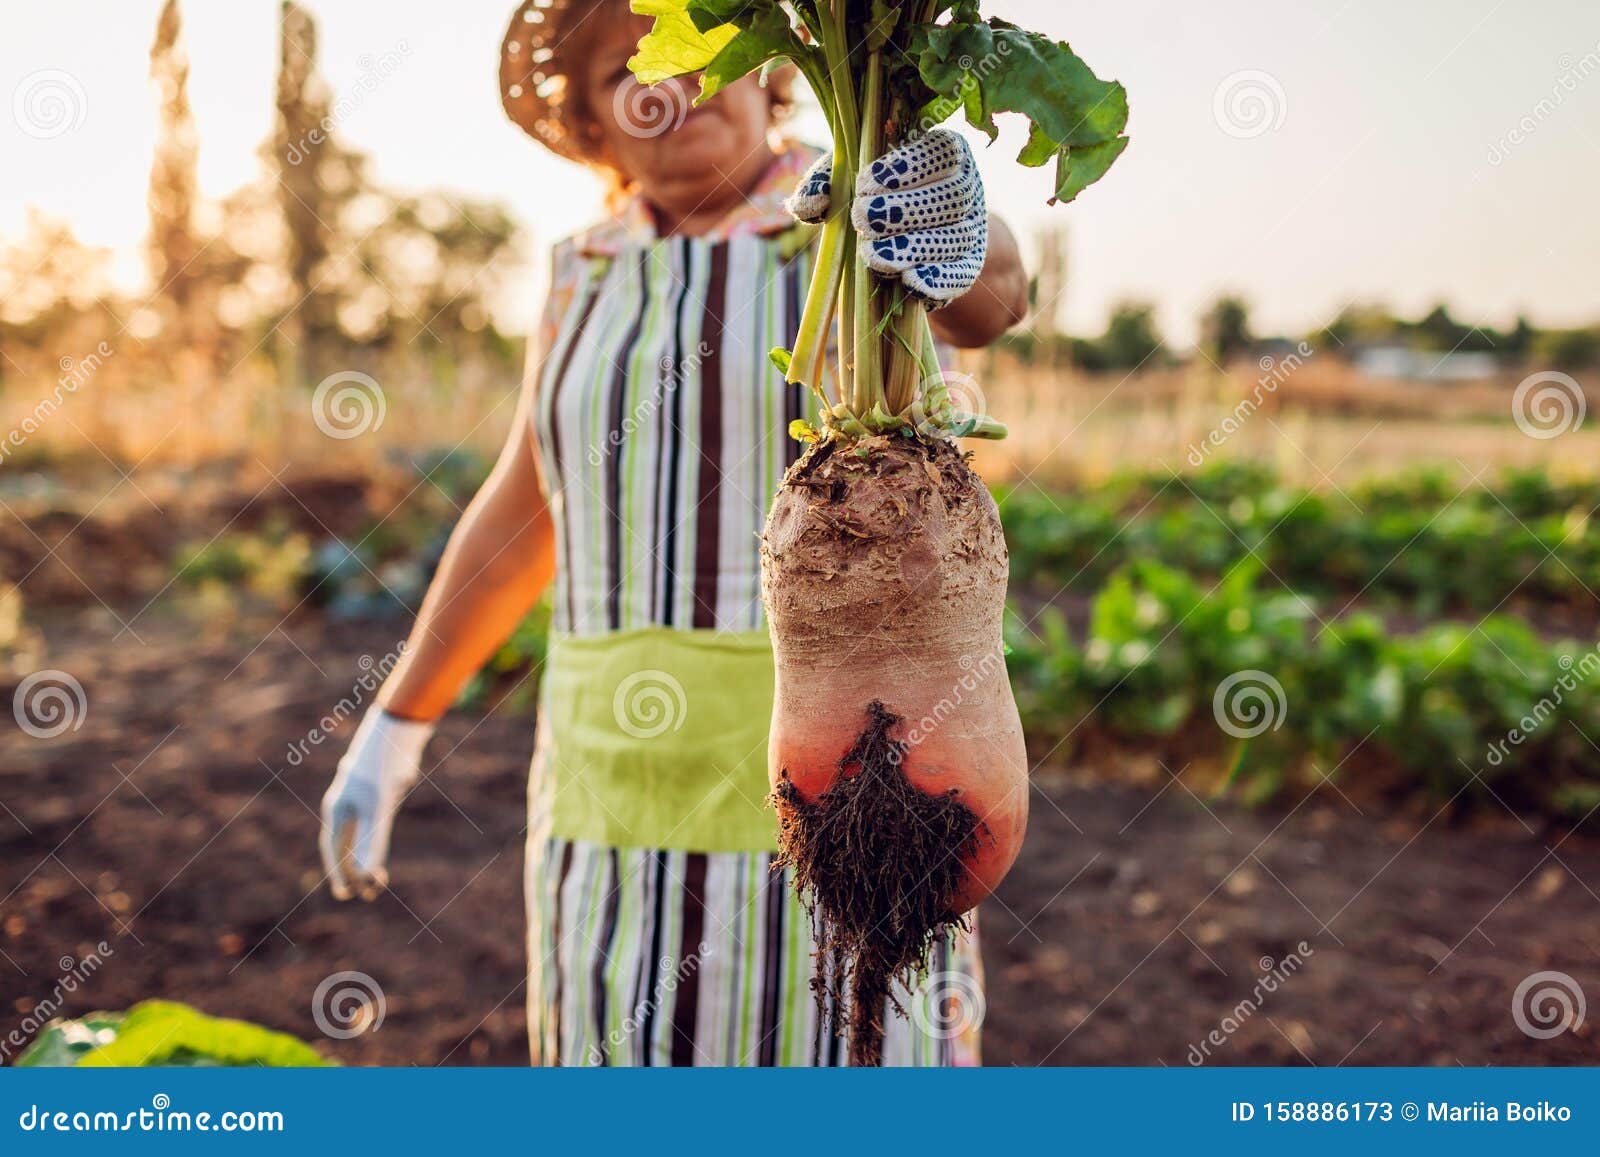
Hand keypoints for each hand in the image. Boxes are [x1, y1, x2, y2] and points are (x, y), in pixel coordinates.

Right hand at [318, 710, 434, 900]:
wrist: (397, 734)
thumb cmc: (384, 768)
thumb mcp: (381, 807)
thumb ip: (375, 840)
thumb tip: (370, 874)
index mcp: (338, 809)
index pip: (334, 849)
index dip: (338, 872)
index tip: (345, 894)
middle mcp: (345, 806)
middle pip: (344, 846)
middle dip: (353, 871)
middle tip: (366, 894)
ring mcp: (360, 800)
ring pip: (359, 837)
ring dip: (367, 859)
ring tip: (379, 881)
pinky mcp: (378, 795)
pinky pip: (371, 826)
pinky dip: (375, 844)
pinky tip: (382, 855)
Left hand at [784, 129, 987, 307]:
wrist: (910, 238)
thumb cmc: (876, 197)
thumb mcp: (850, 179)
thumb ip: (827, 181)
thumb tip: (808, 204)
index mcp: (944, 151)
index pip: (941, 151)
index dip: (908, 166)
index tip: (866, 184)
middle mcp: (967, 187)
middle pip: (951, 195)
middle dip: (903, 209)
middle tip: (862, 218)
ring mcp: (973, 228)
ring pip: (957, 236)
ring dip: (913, 247)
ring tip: (874, 256)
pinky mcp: (970, 266)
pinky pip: (963, 273)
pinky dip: (939, 279)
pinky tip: (909, 281)